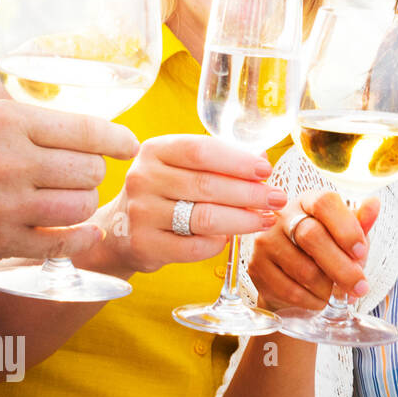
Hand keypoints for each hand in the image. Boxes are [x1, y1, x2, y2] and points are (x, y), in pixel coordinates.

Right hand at [0, 100, 138, 266]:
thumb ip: (35, 122)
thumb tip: (96, 126)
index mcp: (6, 123)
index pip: (86, 130)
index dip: (116, 140)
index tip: (129, 146)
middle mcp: (7, 162)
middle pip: (90, 170)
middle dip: (92, 173)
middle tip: (78, 174)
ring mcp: (4, 206)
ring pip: (81, 206)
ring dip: (83, 204)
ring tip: (68, 199)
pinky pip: (63, 243)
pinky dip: (79, 238)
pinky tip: (82, 232)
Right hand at [95, 134, 287, 275]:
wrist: (120, 232)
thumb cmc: (165, 194)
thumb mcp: (183, 168)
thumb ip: (219, 161)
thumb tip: (262, 157)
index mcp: (155, 151)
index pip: (201, 150)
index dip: (238, 161)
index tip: (266, 170)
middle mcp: (143, 178)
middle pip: (208, 185)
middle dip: (251, 193)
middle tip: (277, 198)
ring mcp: (141, 212)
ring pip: (205, 217)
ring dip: (243, 219)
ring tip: (266, 218)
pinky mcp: (144, 244)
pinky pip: (194, 246)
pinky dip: (219, 243)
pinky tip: (231, 238)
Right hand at [249, 191, 378, 310]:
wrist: (295, 280)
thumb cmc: (326, 251)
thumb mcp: (347, 236)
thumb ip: (360, 223)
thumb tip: (374, 204)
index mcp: (309, 201)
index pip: (325, 203)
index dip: (345, 228)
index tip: (361, 252)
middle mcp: (282, 216)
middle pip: (311, 236)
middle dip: (341, 267)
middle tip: (360, 287)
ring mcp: (266, 241)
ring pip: (302, 268)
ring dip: (327, 288)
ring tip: (337, 294)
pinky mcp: (256, 267)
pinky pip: (289, 289)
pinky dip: (311, 301)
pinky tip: (319, 301)